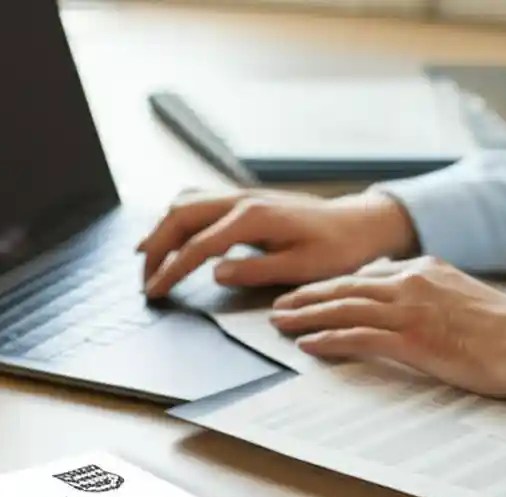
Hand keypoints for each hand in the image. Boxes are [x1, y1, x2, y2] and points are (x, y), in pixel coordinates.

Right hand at [138, 189, 417, 298]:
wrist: (359, 223)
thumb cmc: (337, 249)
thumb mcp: (303, 267)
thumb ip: (256, 270)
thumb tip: (214, 272)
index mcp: (254, 218)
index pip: (199, 245)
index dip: (172, 270)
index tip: (155, 291)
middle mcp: (242, 199)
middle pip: (180, 216)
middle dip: (156, 248)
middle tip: (146, 281)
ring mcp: (241, 195)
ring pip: (185, 203)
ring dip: (162, 230)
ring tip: (147, 259)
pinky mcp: (243, 199)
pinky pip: (198, 201)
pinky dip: (177, 219)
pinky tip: (171, 236)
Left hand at [270, 257, 505, 402]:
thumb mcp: (465, 298)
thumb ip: (433, 295)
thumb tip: (411, 303)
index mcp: (426, 270)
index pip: (367, 274)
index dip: (333, 284)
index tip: (311, 291)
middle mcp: (412, 283)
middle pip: (345, 286)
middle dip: (308, 295)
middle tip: (281, 304)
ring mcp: (410, 311)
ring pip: (344, 308)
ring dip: (306, 315)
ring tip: (281, 322)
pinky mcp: (412, 340)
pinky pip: (358, 337)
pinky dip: (328, 339)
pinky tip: (308, 345)